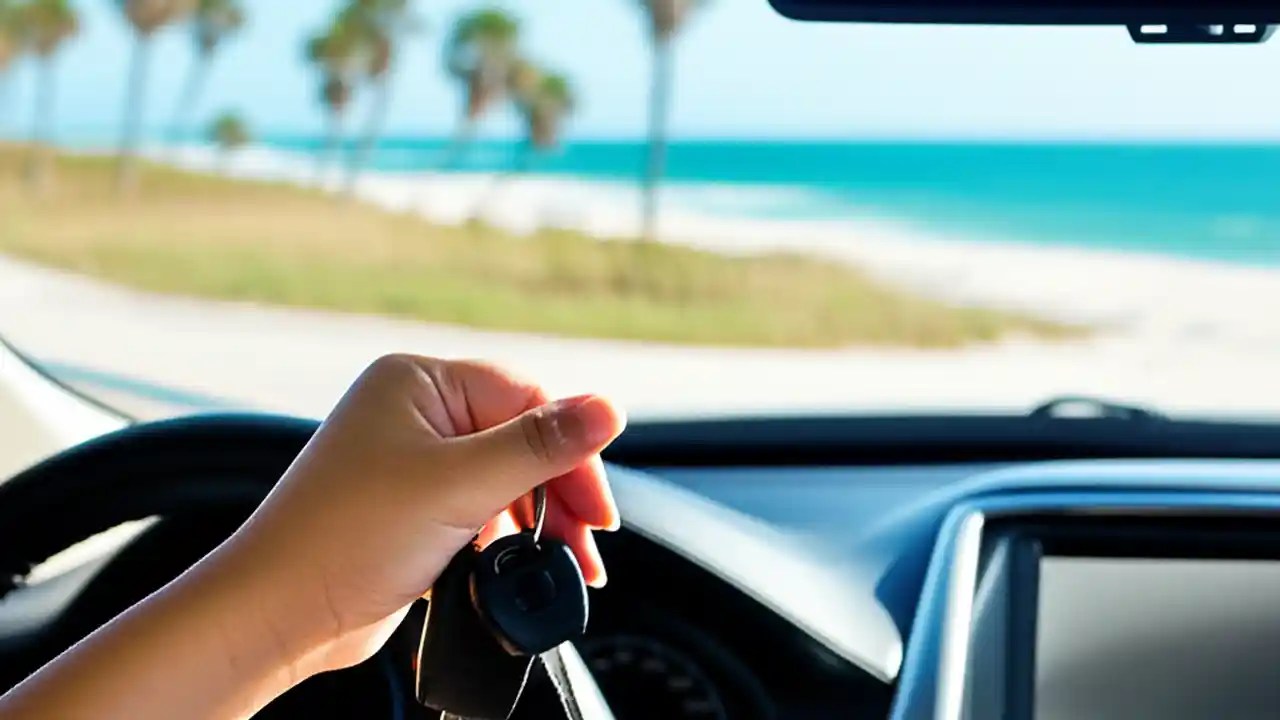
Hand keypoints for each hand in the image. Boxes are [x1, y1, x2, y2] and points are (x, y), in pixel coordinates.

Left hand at [212, 354, 625, 676]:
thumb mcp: (457, 485)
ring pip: (507, 478)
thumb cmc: (344, 538)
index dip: (570, 452)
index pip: (526, 397)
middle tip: (588, 542)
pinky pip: (483, 509)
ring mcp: (415, 462)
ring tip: (566, 562)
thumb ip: (539, 448)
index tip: (597, 506)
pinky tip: (522, 564)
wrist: (280, 614)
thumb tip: (609, 408)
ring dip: (541, 521)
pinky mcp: (416, 508)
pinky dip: (508, 537)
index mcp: (419, 381)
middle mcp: (417, 413)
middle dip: (560, 494)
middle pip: (521, 439)